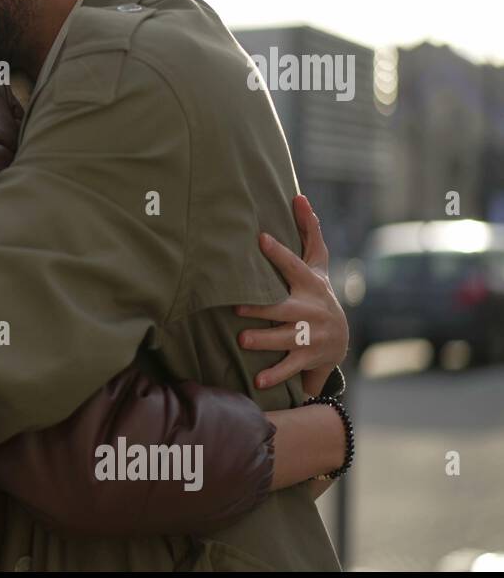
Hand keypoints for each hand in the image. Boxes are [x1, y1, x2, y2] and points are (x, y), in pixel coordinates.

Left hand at [235, 195, 348, 394]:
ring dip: (263, 341)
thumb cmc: (316, 293)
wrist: (339, 339)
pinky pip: (289, 368)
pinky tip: (258, 382)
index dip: (278, 253)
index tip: (260, 239)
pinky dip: (274, 376)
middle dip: (262, 309)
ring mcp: (310, 335)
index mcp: (310, 285)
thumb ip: (309, 232)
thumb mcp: (316, 265)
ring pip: (284, 339)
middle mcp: (310, 310)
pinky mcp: (307, 358)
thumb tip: (299, 195)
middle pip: (284, 309)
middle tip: (237, 309)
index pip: (294, 266)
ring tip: (242, 341)